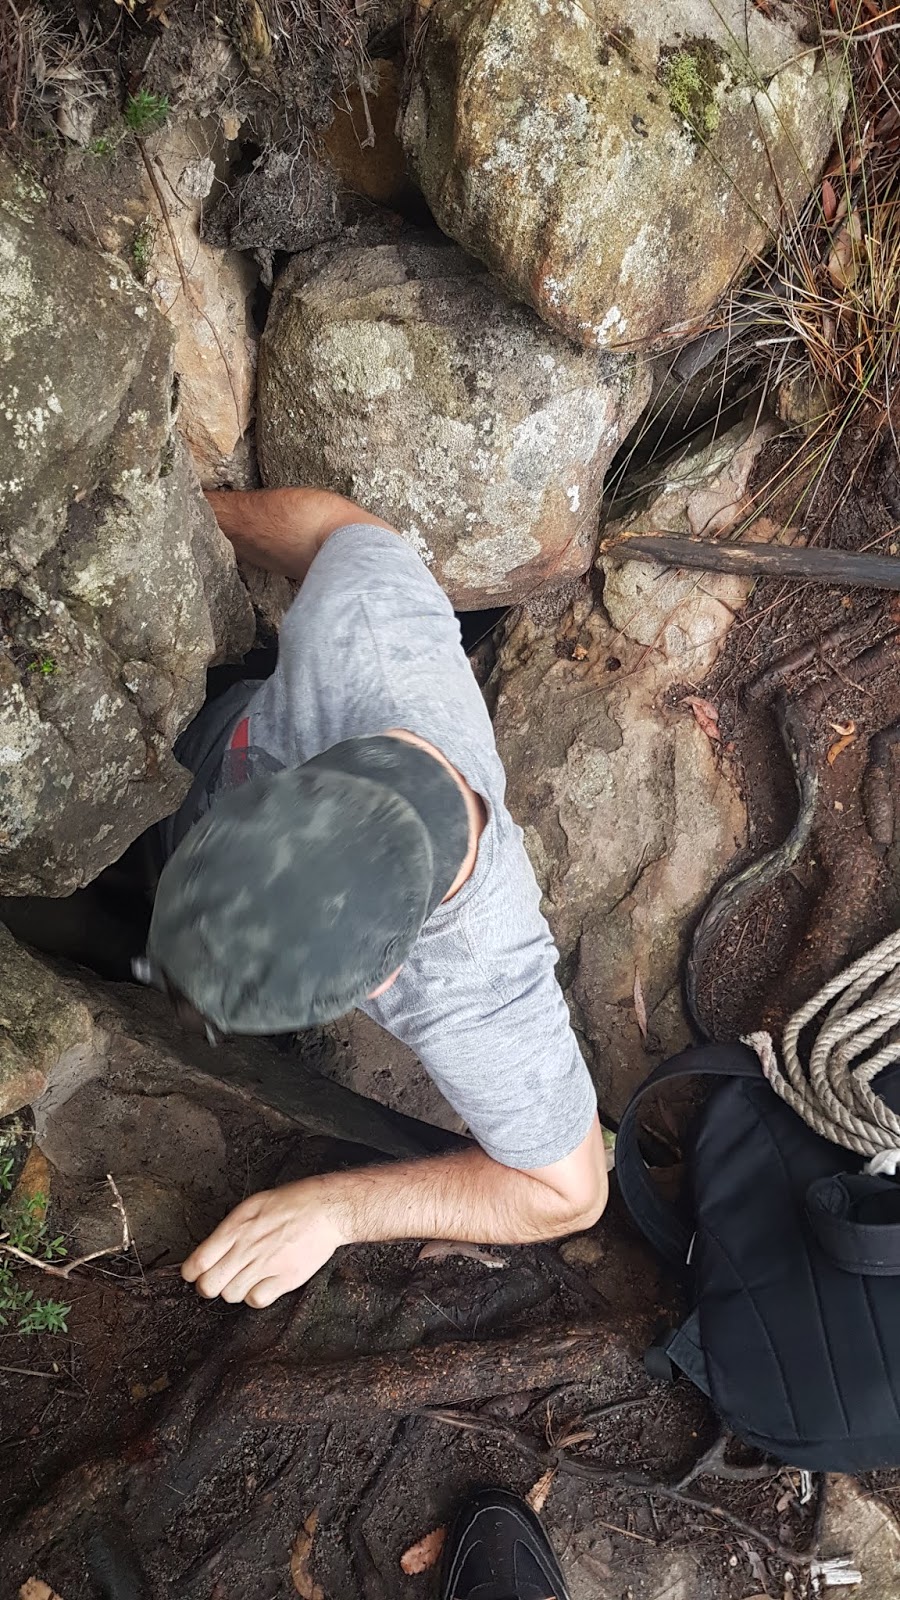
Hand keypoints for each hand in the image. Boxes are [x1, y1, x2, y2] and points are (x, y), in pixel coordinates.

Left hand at [181, 1179, 344, 1307]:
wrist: (325, 1209)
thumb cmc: (291, 1202)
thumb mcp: (252, 1205)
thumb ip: (230, 1228)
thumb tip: (211, 1248)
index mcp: (235, 1228)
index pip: (197, 1262)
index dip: (192, 1273)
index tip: (195, 1273)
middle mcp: (246, 1249)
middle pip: (209, 1286)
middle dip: (208, 1286)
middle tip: (217, 1280)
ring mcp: (265, 1266)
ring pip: (230, 1295)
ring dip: (233, 1290)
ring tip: (244, 1278)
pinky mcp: (284, 1279)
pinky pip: (256, 1301)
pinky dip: (255, 1297)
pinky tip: (261, 1284)